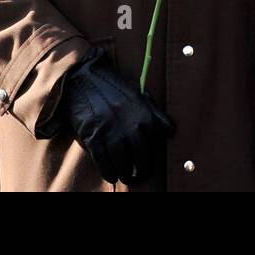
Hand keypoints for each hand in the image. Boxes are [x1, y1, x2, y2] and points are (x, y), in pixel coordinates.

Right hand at [57, 48, 174, 185]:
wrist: (84, 77)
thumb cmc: (113, 87)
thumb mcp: (139, 94)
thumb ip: (155, 113)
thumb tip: (171, 131)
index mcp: (144, 115)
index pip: (153, 146)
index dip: (151, 159)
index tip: (148, 165)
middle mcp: (130, 125)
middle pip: (140, 157)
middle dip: (141, 171)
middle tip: (139, 176)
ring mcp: (111, 131)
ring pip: (122, 162)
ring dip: (124, 173)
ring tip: (125, 176)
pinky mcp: (93, 135)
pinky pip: (103, 160)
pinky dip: (108, 171)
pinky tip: (111, 176)